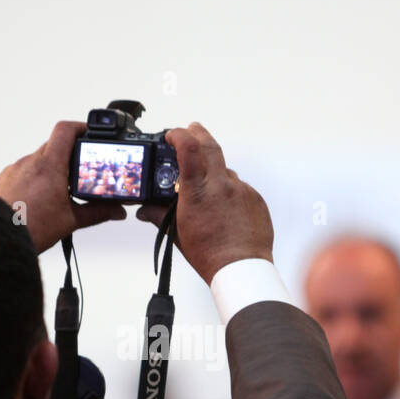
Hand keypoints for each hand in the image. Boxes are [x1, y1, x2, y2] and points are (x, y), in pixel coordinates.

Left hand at [0, 121, 126, 253]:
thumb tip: (115, 211)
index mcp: (50, 166)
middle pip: (54, 146)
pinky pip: (23, 172)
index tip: (89, 134)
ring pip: (38, 160)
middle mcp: (30, 162)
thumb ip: (97, 213)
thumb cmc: (28, 228)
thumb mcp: (70, 221)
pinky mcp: (4, 179)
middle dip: (69, 156)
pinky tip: (38, 200)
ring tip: (58, 192)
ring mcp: (15, 169)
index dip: (81, 128)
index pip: (66, 130)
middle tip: (79, 172)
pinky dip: (35, 180)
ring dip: (51, 170)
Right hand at [134, 122, 273, 284]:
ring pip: (226, 171)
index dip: (179, 135)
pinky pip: (240, 188)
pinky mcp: (255, 199)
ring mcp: (241, 190)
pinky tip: (225, 210)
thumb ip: (159, 216)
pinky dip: (230, 193)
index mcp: (198, 191)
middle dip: (198, 133)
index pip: (189, 149)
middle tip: (192, 129)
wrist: (241, 269)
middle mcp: (222, 185)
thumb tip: (144, 211)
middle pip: (210, 146)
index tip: (172, 134)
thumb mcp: (178, 234)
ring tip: (208, 192)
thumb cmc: (209, 255)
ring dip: (215, 174)